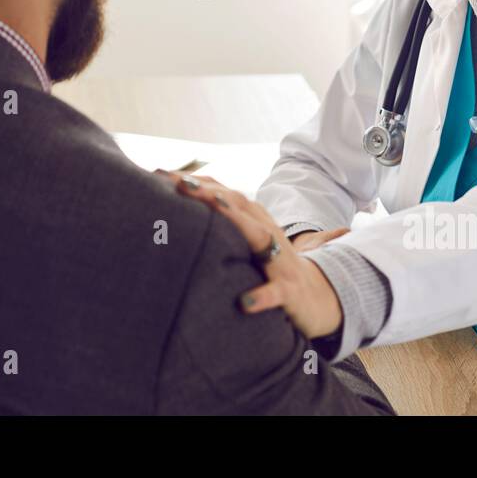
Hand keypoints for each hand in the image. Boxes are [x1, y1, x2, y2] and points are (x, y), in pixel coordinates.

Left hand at [166, 173, 343, 339]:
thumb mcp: (245, 243)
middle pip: (239, 204)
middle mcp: (267, 233)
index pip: (224, 193)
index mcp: (254, 221)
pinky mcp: (289, 291)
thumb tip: (177, 210)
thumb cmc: (269, 268)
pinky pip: (275, 292)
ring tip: (215, 207)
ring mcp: (280, 260)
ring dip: (237, 220)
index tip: (162, 174)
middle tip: (178, 183)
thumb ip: (220, 226)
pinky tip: (244, 303)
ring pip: (259, 235)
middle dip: (209, 192)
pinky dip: (261, 296)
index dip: (196, 182)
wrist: (314, 298)